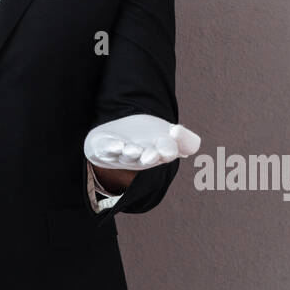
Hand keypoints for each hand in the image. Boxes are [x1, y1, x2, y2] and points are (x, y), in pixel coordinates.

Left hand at [85, 114, 200, 169]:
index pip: (168, 151)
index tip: (174, 130)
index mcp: (159, 153)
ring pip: (126, 156)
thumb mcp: (169, 135)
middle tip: (152, 155)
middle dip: (149, 156)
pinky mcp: (103, 149)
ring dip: (130, 153)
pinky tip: (116, 145)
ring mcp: (121, 155)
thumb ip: (186, 140)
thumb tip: (177, 132)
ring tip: (133, 150)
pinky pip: (106, 150)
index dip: (170, 145)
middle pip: (147, 159)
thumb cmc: (148, 138)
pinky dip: (110, 148)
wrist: (118, 137)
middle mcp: (140, 157)